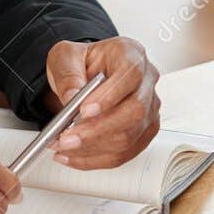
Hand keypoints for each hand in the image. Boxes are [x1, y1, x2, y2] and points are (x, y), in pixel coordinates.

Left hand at [43, 36, 160, 168]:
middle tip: (67, 137)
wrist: (85, 76)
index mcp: (131, 54)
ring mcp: (149, 108)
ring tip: (64, 146)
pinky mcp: (144, 131)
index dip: (110, 95)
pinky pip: (124, 153)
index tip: (84, 110)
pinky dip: (96, 159)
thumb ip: (68, 75)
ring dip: (93, 148)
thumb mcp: (65, 57)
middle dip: (98, 130)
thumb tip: (72, 99)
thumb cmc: (82, 63)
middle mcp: (146, 81)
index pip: (131, 74)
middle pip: (135, 111)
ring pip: (129, 137)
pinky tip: (74, 156)